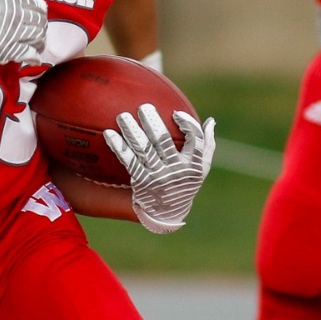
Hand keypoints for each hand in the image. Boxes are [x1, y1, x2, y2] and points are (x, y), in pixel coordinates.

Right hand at [0, 0, 47, 66]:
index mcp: (10, 1)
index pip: (37, 4)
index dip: (42, 12)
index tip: (41, 18)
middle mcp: (13, 15)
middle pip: (39, 21)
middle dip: (42, 28)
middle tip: (40, 33)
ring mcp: (12, 33)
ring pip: (38, 36)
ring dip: (41, 42)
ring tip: (38, 45)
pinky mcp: (9, 49)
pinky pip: (30, 52)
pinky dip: (35, 56)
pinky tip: (34, 57)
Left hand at [102, 104, 215, 234]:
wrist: (167, 212)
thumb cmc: (185, 183)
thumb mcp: (201, 169)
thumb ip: (207, 145)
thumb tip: (211, 121)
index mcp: (193, 165)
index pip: (195, 141)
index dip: (187, 125)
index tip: (176, 114)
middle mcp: (175, 170)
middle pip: (163, 142)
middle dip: (152, 122)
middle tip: (143, 107)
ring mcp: (157, 176)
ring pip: (143, 149)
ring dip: (132, 131)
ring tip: (122, 116)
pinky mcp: (141, 180)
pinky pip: (129, 161)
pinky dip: (119, 147)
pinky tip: (109, 134)